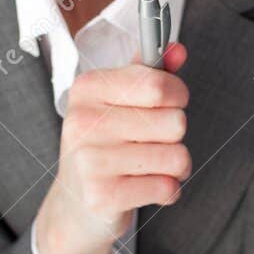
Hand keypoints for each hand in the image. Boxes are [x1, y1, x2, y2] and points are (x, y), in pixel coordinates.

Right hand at [34, 41, 189, 253]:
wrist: (75, 203)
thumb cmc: (104, 145)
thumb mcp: (120, 103)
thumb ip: (151, 73)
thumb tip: (178, 50)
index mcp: (87, 89)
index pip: (157, 84)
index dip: (177, 95)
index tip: (170, 103)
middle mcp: (83, 122)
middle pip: (174, 122)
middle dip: (175, 136)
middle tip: (153, 143)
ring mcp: (89, 161)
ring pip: (177, 156)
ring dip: (176, 166)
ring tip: (152, 167)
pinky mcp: (102, 196)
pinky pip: (167, 187)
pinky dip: (168, 190)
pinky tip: (145, 187)